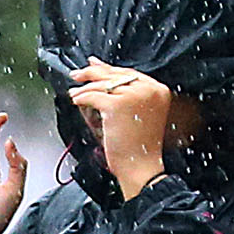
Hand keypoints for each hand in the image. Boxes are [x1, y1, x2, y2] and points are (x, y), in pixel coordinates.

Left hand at [69, 61, 173, 194]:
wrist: (141, 167)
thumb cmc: (139, 146)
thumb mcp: (137, 112)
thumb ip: (125, 91)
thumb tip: (99, 67)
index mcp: (158, 90)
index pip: (128, 72)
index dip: (108, 68)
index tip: (93, 65)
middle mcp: (149, 89)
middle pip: (115, 74)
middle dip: (93, 73)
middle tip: (77, 75)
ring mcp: (134, 95)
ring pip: (102, 84)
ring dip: (84, 88)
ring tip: (75, 93)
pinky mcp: (117, 105)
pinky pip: (93, 96)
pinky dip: (81, 98)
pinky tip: (76, 100)